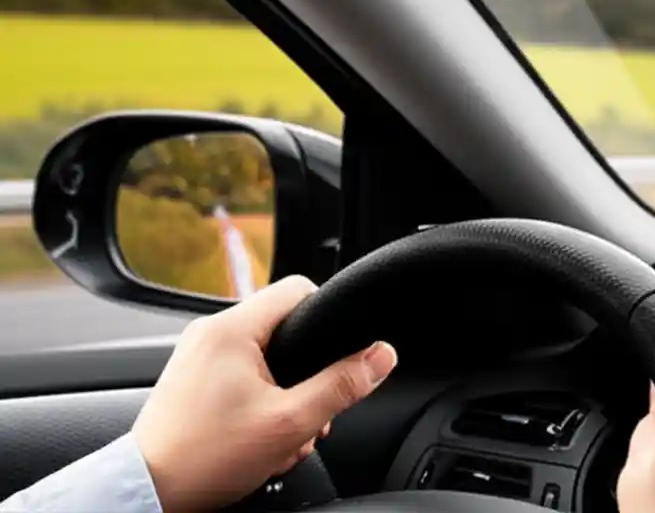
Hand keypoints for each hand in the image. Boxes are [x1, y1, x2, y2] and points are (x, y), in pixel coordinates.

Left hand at [132, 275, 397, 510]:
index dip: (329, 317)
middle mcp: (209, 333)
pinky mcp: (189, 380)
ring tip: (281, 434)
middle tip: (307, 413)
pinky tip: (260, 436)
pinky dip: (258, 401)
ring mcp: (195, 356)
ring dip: (284, 394)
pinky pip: (240, 375)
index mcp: (232, 328)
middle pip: (285, 330)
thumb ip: (342, 385)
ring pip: (264, 358)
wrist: (146, 492)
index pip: (299, 289)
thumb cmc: (205, 458)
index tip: (337, 357)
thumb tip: (382, 355)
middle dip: (307, 374)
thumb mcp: (291, 423)